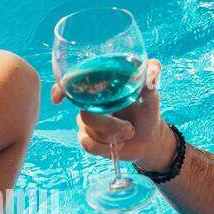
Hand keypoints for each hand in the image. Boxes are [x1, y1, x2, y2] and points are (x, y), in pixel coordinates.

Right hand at [51, 59, 175, 168]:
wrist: (148, 140)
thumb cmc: (148, 113)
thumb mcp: (151, 97)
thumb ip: (151, 81)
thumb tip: (154, 66)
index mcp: (101, 87)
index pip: (74, 83)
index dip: (62, 89)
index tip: (60, 98)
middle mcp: (90, 102)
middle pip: (85, 113)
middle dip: (109, 125)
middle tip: (130, 129)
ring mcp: (87, 121)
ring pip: (88, 130)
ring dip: (111, 136)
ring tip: (129, 134)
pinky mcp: (88, 139)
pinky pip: (88, 144)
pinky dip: (105, 147)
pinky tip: (118, 144)